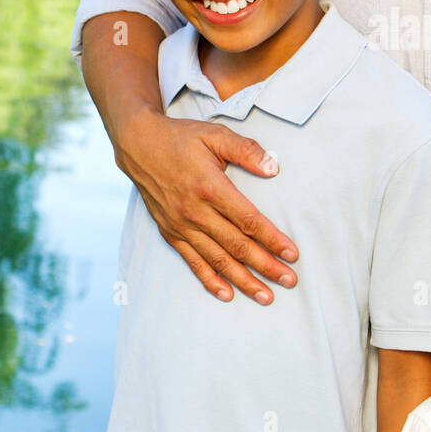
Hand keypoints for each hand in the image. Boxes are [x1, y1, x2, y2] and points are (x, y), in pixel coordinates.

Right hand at [114, 107, 297, 303]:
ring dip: (243, 280)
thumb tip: (274, 167)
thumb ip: (247, 150)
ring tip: (265, 296)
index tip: (292, 254)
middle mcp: (195, 212)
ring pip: (218, 259)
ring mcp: (181, 225)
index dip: (272, 240)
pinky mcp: (170, 232)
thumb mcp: (216, 135)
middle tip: (289, 281)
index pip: (248, 221)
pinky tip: (227, 294)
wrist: (139, 145)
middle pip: (237, 246)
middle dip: (266, 266)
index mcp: (210, 187)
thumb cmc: (181, 139)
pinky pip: (193, 262)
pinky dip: (210, 280)